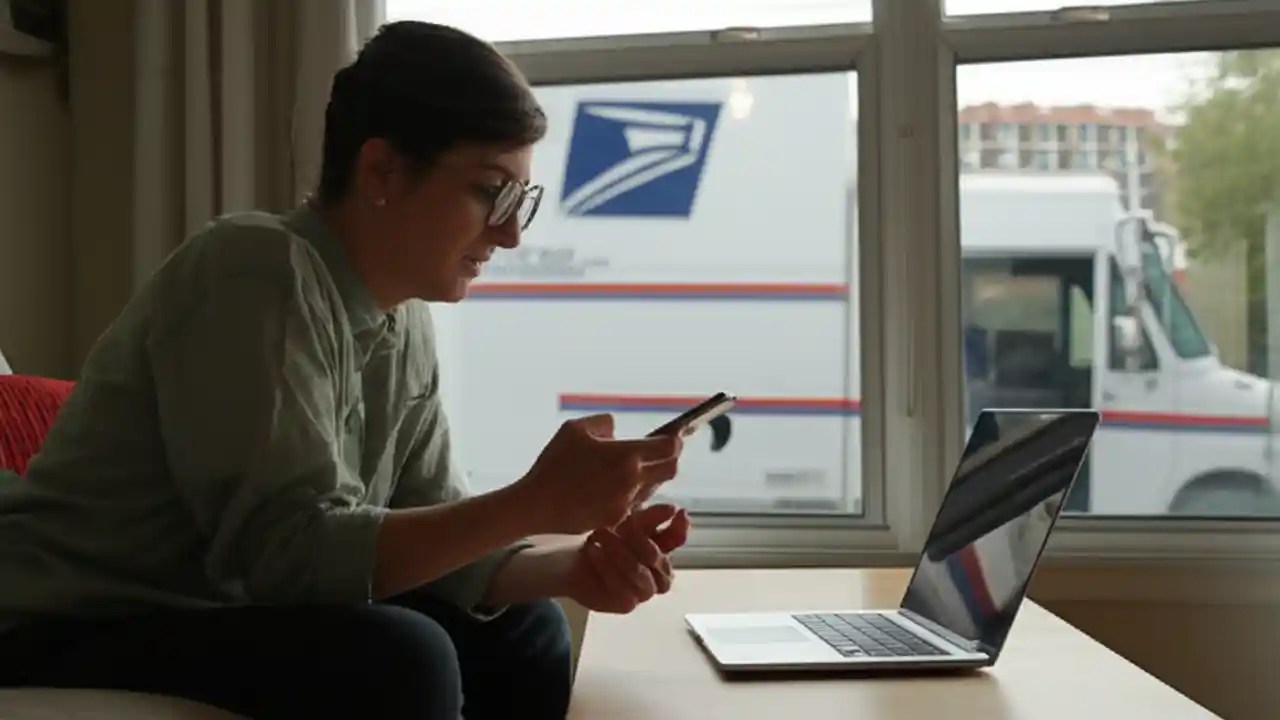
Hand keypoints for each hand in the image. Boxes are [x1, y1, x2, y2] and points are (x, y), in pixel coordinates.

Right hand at [514, 414, 682, 534]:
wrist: (537, 505)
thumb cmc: (553, 463)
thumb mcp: (574, 429)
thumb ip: (603, 423)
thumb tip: (617, 431)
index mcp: (625, 456)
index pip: (669, 447)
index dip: (675, 440)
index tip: (675, 436)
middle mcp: (632, 481)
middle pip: (671, 470)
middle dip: (670, 459)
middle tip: (661, 451)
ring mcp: (625, 503)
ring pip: (652, 487)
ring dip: (648, 476)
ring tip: (631, 466)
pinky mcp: (616, 519)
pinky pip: (633, 503)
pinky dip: (629, 493)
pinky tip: (612, 486)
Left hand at [564, 504, 692, 613]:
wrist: (574, 561)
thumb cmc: (607, 541)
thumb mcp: (628, 522)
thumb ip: (652, 517)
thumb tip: (674, 509)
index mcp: (662, 551)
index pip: (677, 540)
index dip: (679, 528)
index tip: (677, 512)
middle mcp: (658, 575)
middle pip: (658, 558)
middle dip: (638, 540)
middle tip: (619, 525)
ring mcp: (644, 592)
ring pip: (640, 574)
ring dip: (619, 552)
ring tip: (601, 534)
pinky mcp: (626, 604)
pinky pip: (623, 590)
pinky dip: (607, 568)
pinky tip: (594, 551)